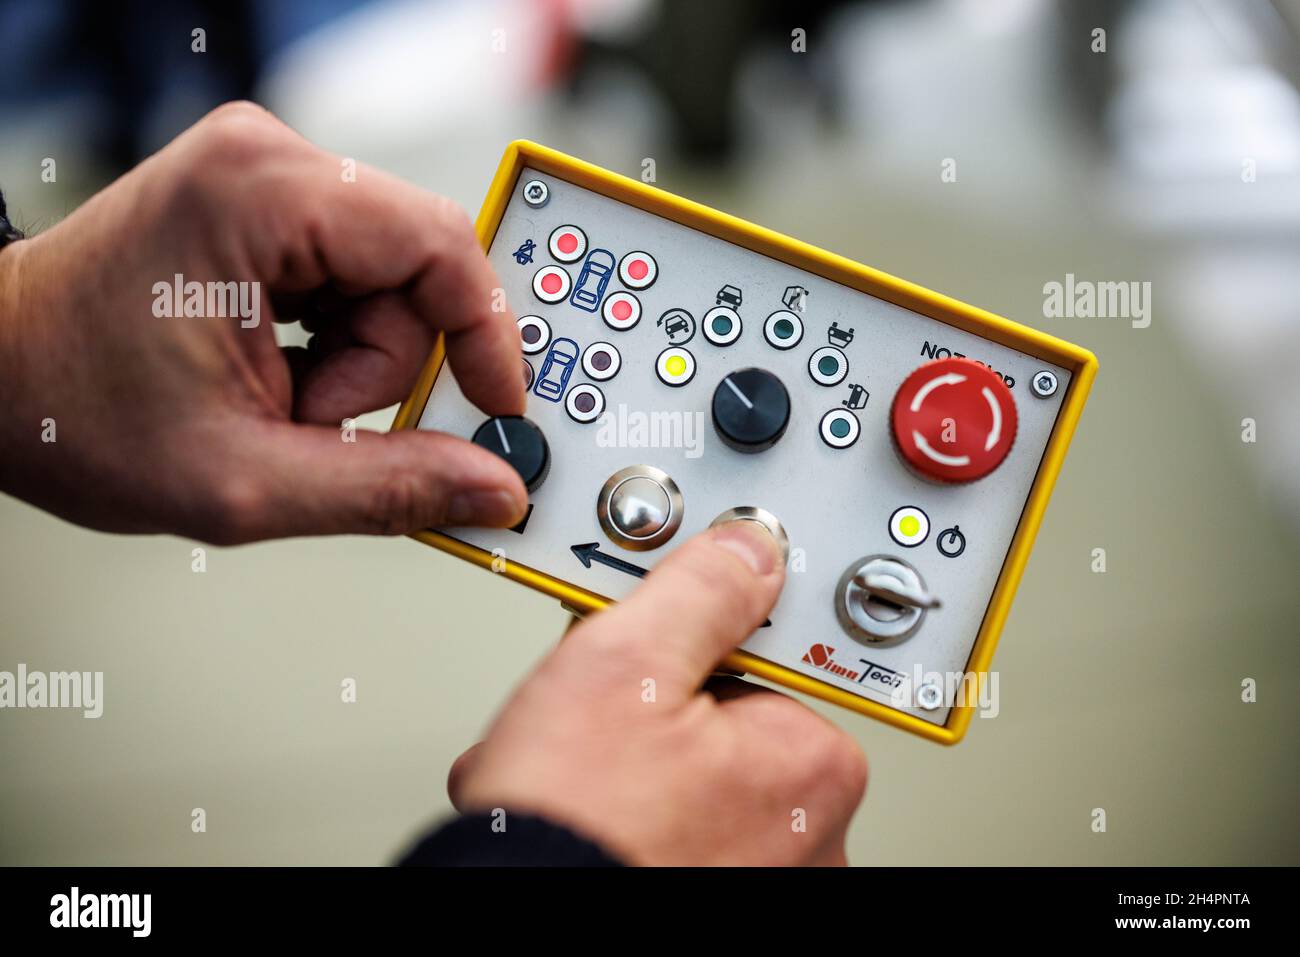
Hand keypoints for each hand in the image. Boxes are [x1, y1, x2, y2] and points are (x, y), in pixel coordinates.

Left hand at [0, 102, 527, 543]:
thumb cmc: (74, 410)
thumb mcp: (242, 480)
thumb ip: (384, 488)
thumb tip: (491, 488)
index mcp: (259, 194)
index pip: (439, 244)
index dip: (487, 336)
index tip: (497, 408)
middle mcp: (269, 163)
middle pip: (420, 269)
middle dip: (387, 367)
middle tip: (311, 416)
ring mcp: (267, 182)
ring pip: (395, 284)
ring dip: (358, 364)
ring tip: (279, 400)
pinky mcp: (267, 209)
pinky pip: (360, 281)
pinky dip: (340, 344)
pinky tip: (282, 373)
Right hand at [447, 521, 867, 865]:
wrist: (517, 906)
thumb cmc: (573, 824)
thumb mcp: (626, 660)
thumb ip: (701, 588)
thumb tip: (750, 549)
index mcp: (812, 763)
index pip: (756, 656)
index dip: (677, 640)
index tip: (634, 652)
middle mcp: (812, 834)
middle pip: (716, 721)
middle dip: (642, 708)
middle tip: (588, 720)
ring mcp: (765, 877)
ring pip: (686, 778)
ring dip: (624, 762)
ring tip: (567, 771)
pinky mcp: (713, 896)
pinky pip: (672, 831)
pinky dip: (625, 814)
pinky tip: (576, 812)